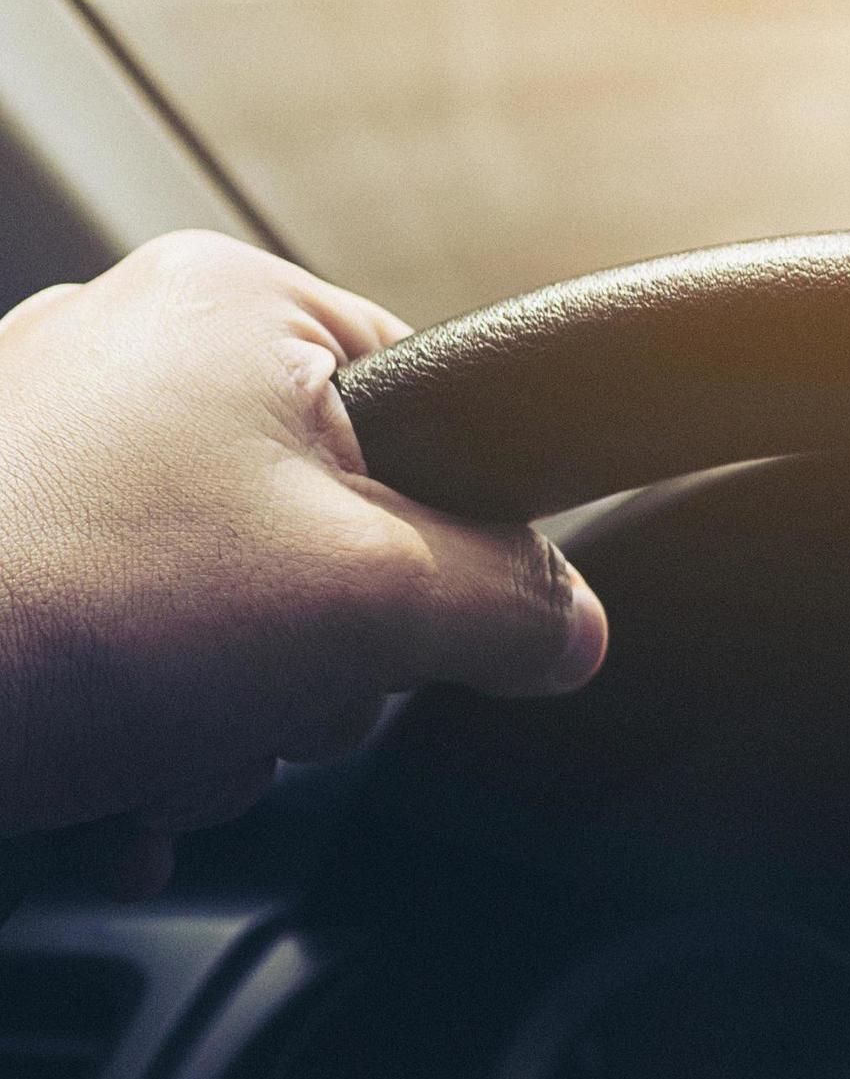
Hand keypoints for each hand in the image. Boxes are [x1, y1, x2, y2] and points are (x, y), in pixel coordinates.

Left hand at [0, 233, 606, 884]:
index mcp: (237, 301)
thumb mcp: (366, 604)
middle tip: (268, 705)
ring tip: (170, 752)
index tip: (399, 631)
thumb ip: (511, 606)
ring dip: (229, 708)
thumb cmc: (68, 615)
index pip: (437, 418)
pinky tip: (122, 778)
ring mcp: (45, 431)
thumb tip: (568, 631)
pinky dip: (145, 712)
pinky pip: (132, 617)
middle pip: (336, 520)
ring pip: (231, 588)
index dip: (446, 549)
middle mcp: (136, 339)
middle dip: (314, 659)